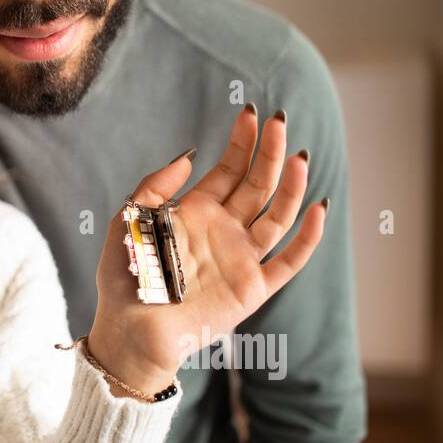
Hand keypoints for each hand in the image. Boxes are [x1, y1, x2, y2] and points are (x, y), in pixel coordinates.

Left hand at [88, 105, 327, 395]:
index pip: (228, 170)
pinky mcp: (253, 288)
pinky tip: (319, 208)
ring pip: (277, 215)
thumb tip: (189, 156)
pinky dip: (307, 237)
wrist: (129, 329)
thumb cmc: (124, 277)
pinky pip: (288, 261)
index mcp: (196, 213)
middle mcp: (224, 231)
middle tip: (279, 120)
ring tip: (298, 157)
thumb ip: (155, 186)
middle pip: (256, 184)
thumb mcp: (128, 219)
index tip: (250, 113)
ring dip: (291, 186)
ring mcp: (241, 258)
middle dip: (268, 152)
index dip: (241, 143)